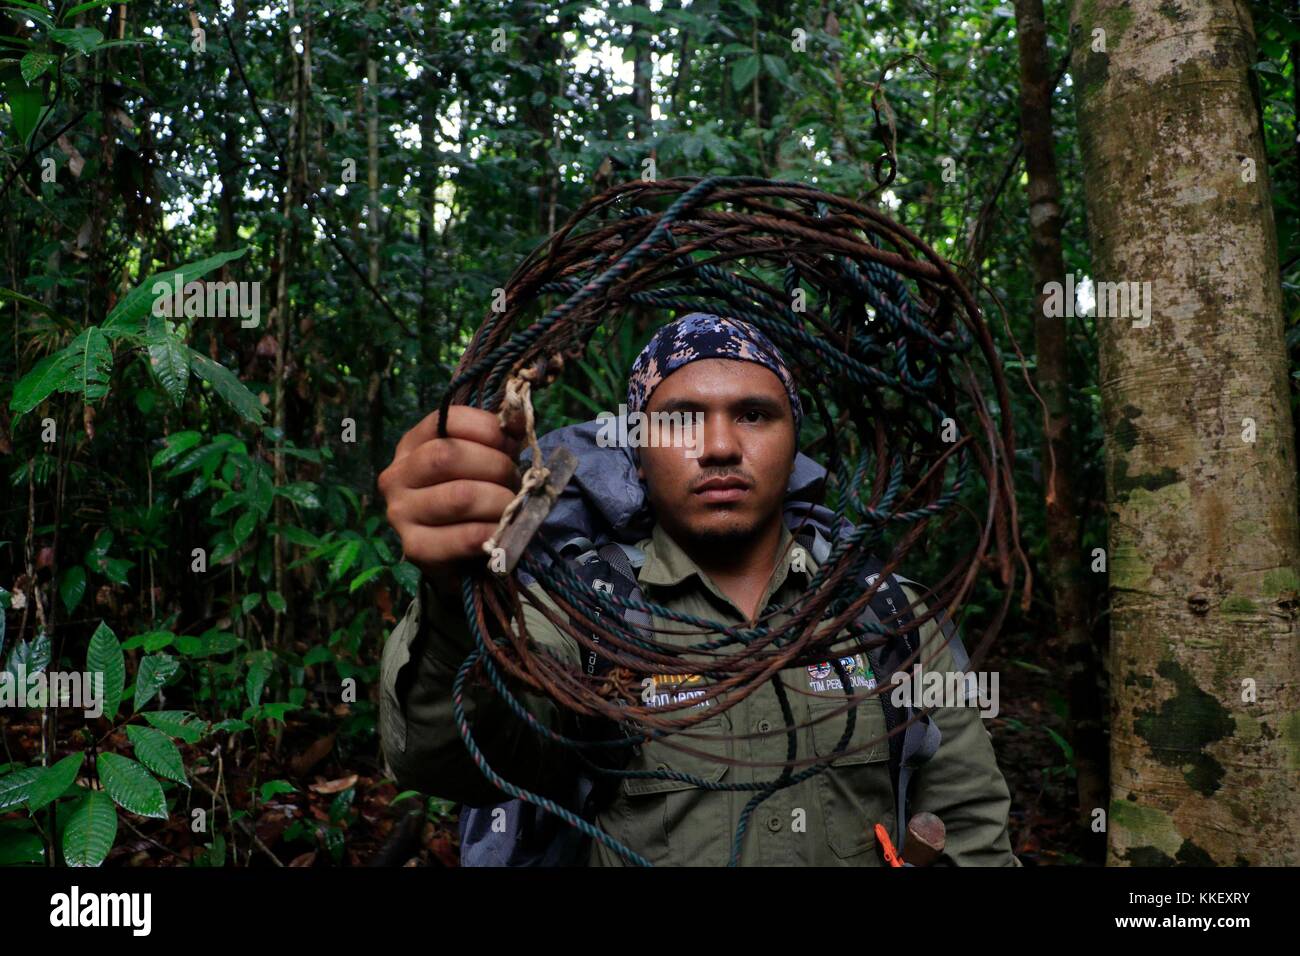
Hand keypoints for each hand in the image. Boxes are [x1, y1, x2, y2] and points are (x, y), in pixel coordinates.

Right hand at [378, 406, 523, 599]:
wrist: (457, 556)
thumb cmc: (472, 497)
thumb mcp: (485, 459)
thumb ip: (500, 437)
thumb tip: (519, 416)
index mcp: (412, 445)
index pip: (446, 420)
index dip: (488, 428)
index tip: (512, 443)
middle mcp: (397, 475)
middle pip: (448, 456)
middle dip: (495, 466)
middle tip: (515, 481)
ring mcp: (401, 513)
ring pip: (459, 496)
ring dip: (499, 500)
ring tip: (511, 507)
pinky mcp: (415, 548)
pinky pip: (465, 536)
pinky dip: (493, 532)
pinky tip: (502, 531)